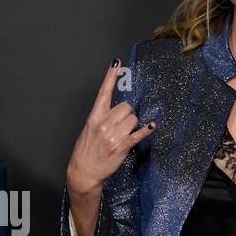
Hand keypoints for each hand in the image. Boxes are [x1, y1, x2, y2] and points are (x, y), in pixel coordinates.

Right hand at [65, 60, 154, 197]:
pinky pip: (138, 134)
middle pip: (126, 106)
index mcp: (94, 118)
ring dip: (133, 124)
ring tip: (125, 134)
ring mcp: (113, 135)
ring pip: (133, 119)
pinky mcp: (122, 146)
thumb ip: (101, 118)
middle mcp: (104, 124)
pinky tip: (151, 126)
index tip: (117, 63)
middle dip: (127, 113)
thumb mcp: (88, 131)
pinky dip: (146, 130)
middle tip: (122, 123)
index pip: (104, 93)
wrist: (84, 172)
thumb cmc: (86, 152)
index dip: (110, 77)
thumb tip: (117, 111)